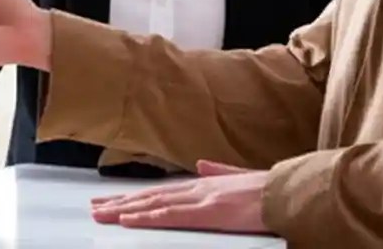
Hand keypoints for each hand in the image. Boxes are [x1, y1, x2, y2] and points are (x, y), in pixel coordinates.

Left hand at [90, 160, 269, 233]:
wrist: (289, 191)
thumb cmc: (270, 189)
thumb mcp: (240, 177)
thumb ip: (219, 171)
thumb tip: (202, 164)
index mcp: (203, 184)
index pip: (160, 192)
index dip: (134, 196)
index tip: (113, 200)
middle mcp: (196, 189)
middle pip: (150, 197)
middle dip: (120, 203)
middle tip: (94, 207)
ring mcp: (200, 199)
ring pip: (153, 205)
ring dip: (124, 209)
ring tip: (101, 212)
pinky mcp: (208, 212)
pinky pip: (170, 216)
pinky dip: (147, 217)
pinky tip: (128, 218)